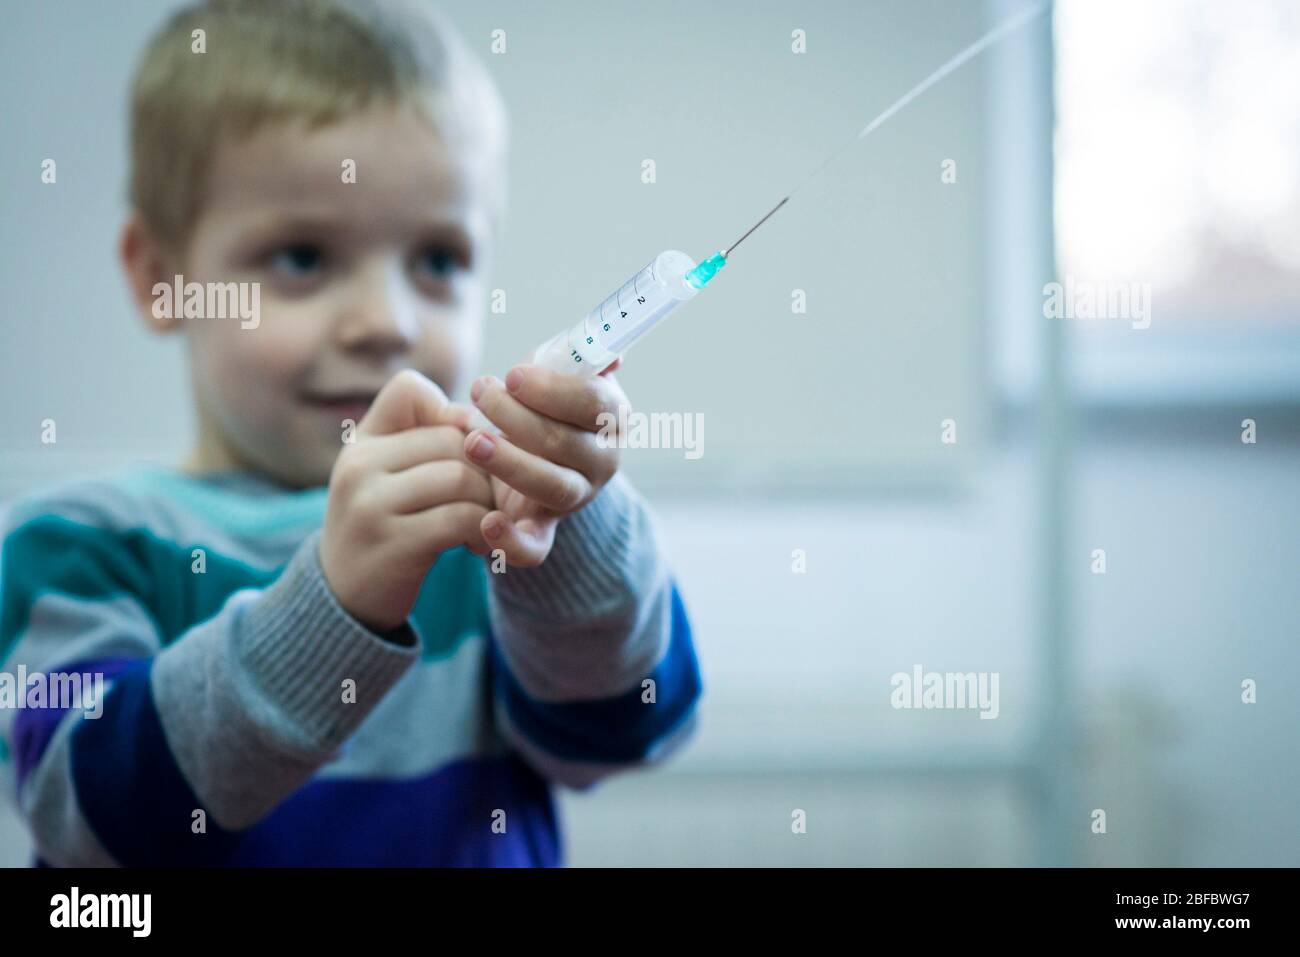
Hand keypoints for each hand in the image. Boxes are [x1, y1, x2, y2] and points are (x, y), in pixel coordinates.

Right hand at [319, 370, 494, 631]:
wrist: (344, 598)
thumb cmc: (381, 527)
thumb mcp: (384, 476)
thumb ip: (422, 439)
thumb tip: (473, 418)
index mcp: (360, 444)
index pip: (410, 391)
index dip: (448, 415)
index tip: (460, 455)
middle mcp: (358, 467)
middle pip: (452, 439)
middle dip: (484, 468)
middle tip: (489, 499)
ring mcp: (371, 505)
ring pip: (461, 477)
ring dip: (487, 503)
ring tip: (484, 524)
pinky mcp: (394, 544)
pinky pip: (461, 518)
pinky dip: (483, 531)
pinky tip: (476, 545)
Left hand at [462, 358, 626, 566]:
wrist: (529, 452)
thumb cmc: (541, 400)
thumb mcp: (557, 371)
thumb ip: (576, 355)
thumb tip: (611, 355)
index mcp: (611, 417)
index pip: (594, 403)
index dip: (553, 390)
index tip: (512, 376)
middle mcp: (603, 460)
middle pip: (566, 443)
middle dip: (517, 418)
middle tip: (480, 393)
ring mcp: (576, 497)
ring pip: (553, 487)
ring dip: (511, 464)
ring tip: (472, 441)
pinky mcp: (543, 530)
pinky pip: (535, 547)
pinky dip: (512, 541)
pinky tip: (487, 522)